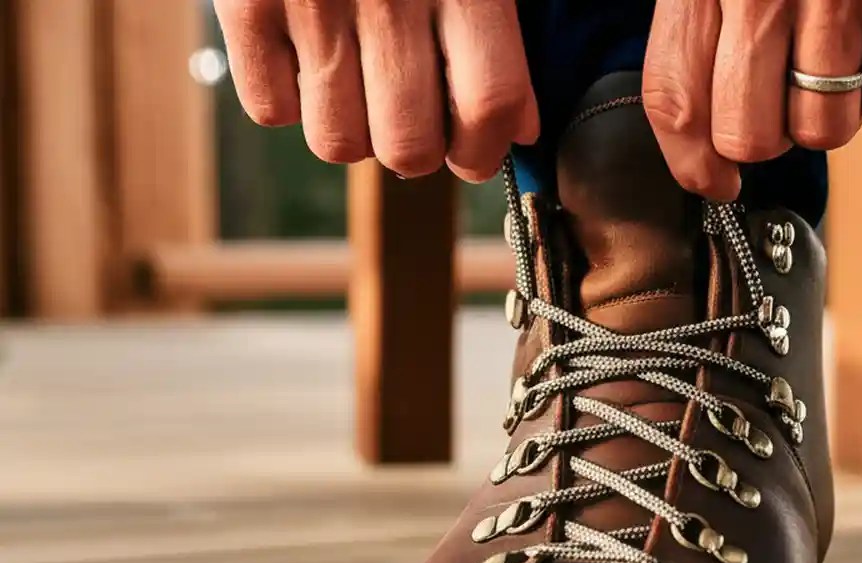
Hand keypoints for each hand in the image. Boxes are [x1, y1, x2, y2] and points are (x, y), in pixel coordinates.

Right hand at [213, 0, 538, 180]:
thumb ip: (497, 32)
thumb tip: (519, 128)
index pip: (488, 104)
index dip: (484, 150)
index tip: (474, 152)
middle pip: (407, 145)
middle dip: (415, 151)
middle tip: (411, 123)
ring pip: (337, 142)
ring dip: (351, 131)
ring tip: (355, 84)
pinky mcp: (246, 3)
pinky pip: (269, 109)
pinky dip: (287, 100)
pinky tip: (303, 58)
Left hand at [643, 0, 861, 200]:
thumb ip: (706, 27)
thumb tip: (707, 144)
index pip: (677, 99)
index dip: (692, 162)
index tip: (712, 181)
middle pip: (748, 136)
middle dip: (768, 134)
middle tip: (786, 98)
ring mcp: (836, 0)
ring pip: (824, 132)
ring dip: (834, 109)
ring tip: (839, 56)